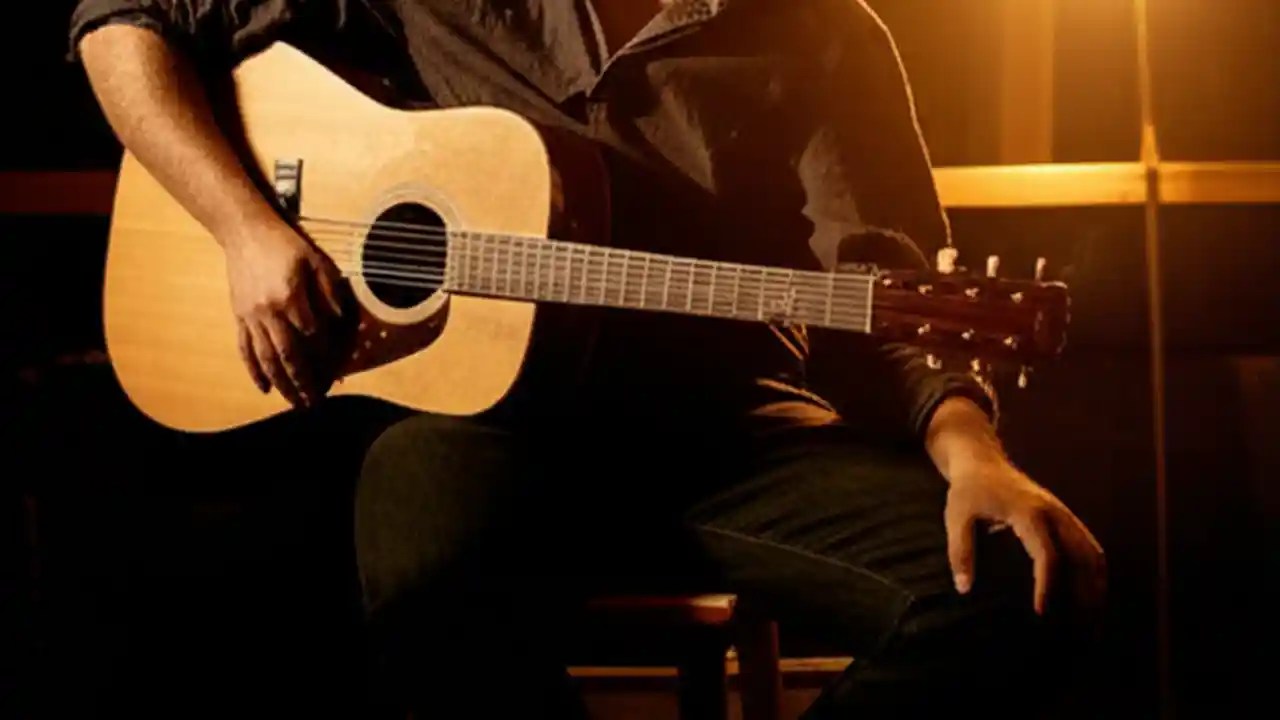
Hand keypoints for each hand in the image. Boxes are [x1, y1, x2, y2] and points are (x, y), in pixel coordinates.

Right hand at [222, 218, 345, 406]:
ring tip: (293, 403)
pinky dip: (253, 371)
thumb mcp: (315, 260)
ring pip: (266, 358)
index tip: (336, 375)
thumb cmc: (284, 245)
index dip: (326, 357)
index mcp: (291, 298)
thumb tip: (341, 318)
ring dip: (281, 384)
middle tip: (314, 403)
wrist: (245, 233)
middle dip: (303, 382)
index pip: (314, 337)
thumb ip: (329, 290)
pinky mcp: (239, 317)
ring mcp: (251, 318)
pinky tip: (263, 388)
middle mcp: (269, 313)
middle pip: (289, 356)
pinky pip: (245, 349)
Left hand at [945, 459, 1106, 615]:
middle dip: (1086, 590)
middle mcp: (1054, 513)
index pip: (1047, 554)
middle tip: (1082, 627)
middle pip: (1084, 554)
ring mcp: (1063, 514)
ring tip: (1093, 618)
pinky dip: (1094, 572)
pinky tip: (1091, 596)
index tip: (1041, 612)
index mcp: (1028, 513)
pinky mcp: (1064, 518)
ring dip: (1097, 584)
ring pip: (1093, 551)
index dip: (1047, 585)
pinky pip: (1089, 546)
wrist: (983, 461)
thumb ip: (960, 551)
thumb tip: (964, 589)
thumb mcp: (956, 516)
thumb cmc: (969, 490)